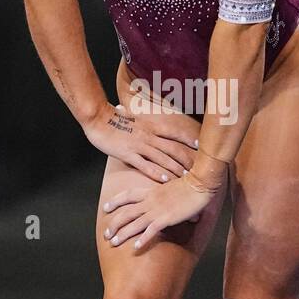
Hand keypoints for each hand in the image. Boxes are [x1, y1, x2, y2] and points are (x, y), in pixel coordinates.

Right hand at [83, 102, 198, 182]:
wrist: (97, 118)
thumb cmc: (113, 119)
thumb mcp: (134, 118)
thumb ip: (144, 123)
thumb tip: (155, 124)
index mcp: (151, 126)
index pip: (175, 133)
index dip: (189, 139)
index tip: (201, 146)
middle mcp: (149, 136)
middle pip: (173, 148)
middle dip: (187, 158)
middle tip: (199, 168)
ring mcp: (139, 145)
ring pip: (162, 158)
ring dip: (176, 168)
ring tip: (187, 177)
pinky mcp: (128, 154)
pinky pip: (145, 165)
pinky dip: (157, 173)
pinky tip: (166, 179)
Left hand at [102, 173, 219, 251]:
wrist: (199, 183)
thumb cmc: (190, 183)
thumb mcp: (172, 187)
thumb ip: (166, 195)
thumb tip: (170, 202)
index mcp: (151, 191)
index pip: (128, 195)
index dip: (115, 201)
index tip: (105, 207)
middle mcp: (150, 200)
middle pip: (126, 212)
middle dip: (114, 223)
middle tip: (106, 234)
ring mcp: (157, 209)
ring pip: (134, 222)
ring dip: (122, 233)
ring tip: (113, 242)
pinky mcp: (166, 217)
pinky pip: (151, 230)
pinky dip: (143, 239)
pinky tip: (135, 247)